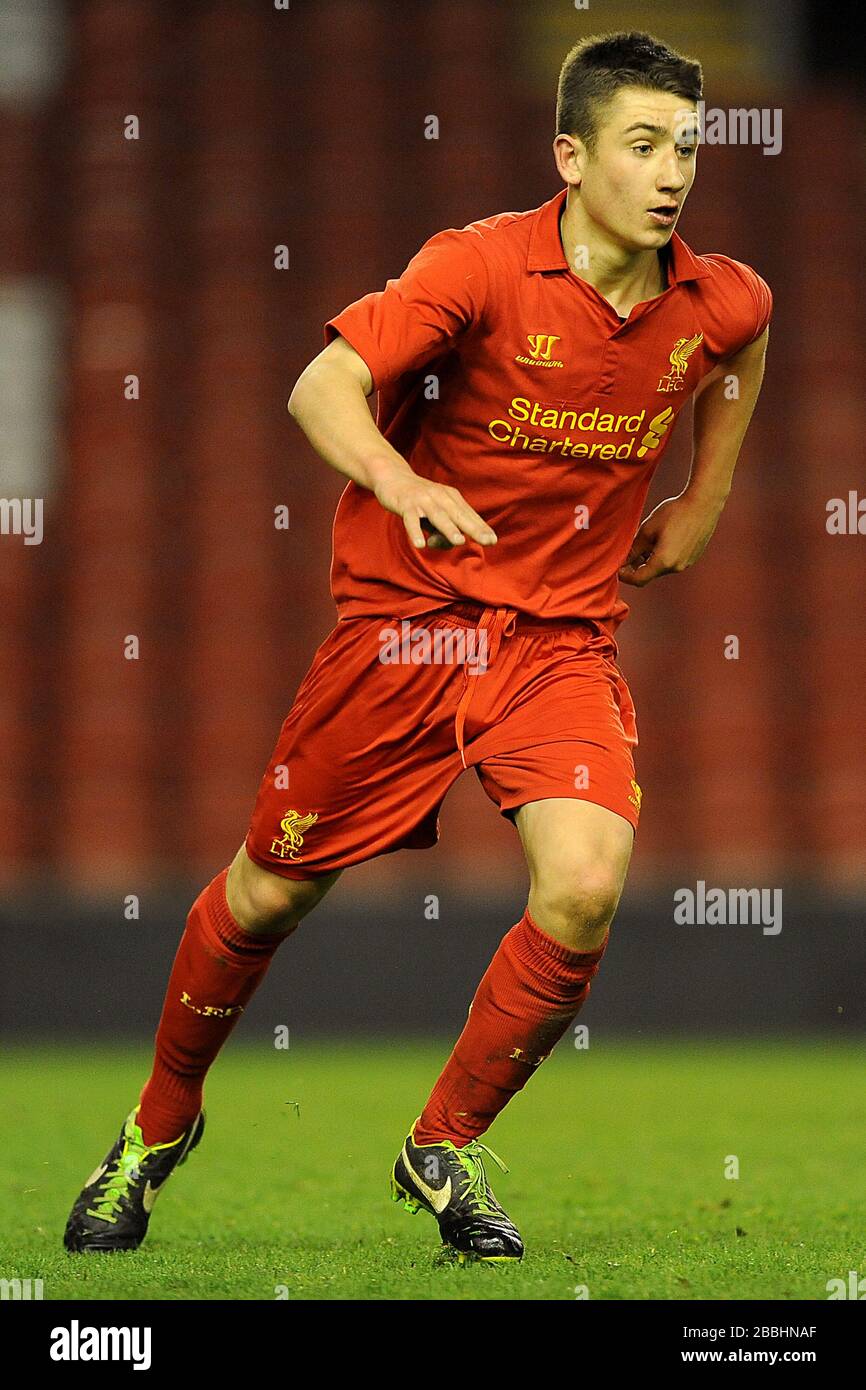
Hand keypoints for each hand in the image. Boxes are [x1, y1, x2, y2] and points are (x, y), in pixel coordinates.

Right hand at [374, 467, 496, 549]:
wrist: (392, 477)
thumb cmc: (418, 498)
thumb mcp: (434, 511)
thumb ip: (442, 529)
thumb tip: (445, 543)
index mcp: (450, 498)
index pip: (468, 515)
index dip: (480, 527)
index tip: (493, 540)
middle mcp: (440, 497)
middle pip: (458, 515)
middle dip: (473, 528)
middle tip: (487, 541)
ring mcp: (423, 500)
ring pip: (438, 516)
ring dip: (448, 529)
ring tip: (459, 541)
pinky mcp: (405, 504)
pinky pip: (411, 520)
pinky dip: (415, 531)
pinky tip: (420, 544)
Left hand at [618, 491, 725, 586]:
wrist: (703, 503)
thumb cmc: (674, 513)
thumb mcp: (647, 529)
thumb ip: (634, 549)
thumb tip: (622, 561)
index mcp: (663, 562)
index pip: (638, 579)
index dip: (625, 576)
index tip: (617, 568)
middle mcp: (676, 567)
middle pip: (650, 574)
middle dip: (637, 566)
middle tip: (628, 552)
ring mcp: (686, 563)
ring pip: (661, 568)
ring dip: (650, 560)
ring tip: (648, 540)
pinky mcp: (693, 557)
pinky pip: (673, 562)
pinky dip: (663, 556)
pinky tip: (663, 538)